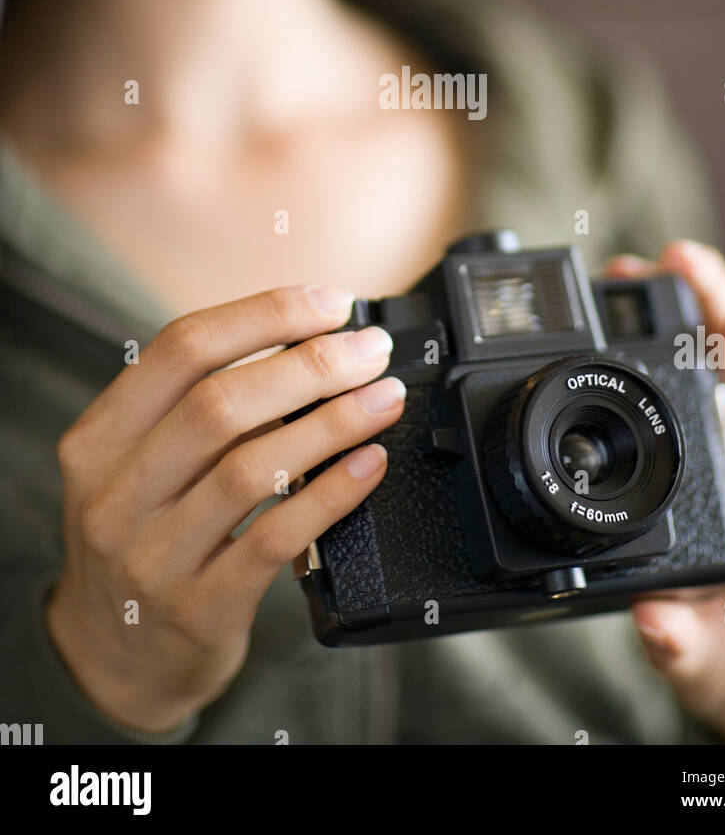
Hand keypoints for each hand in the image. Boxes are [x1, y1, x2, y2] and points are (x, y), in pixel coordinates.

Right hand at [45, 284, 404, 732]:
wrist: (112, 661)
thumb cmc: (147, 538)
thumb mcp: (143, 466)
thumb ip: (204, 411)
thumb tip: (314, 344)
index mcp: (99, 439)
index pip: (182, 348)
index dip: (265, 314)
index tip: (332, 303)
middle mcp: (115, 494)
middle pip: (219, 402)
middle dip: (311, 365)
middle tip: (370, 351)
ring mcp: (151, 557)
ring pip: (251, 467)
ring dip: (333, 422)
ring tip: (385, 397)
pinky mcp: (198, 610)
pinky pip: (275, 538)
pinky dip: (332, 494)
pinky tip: (370, 465)